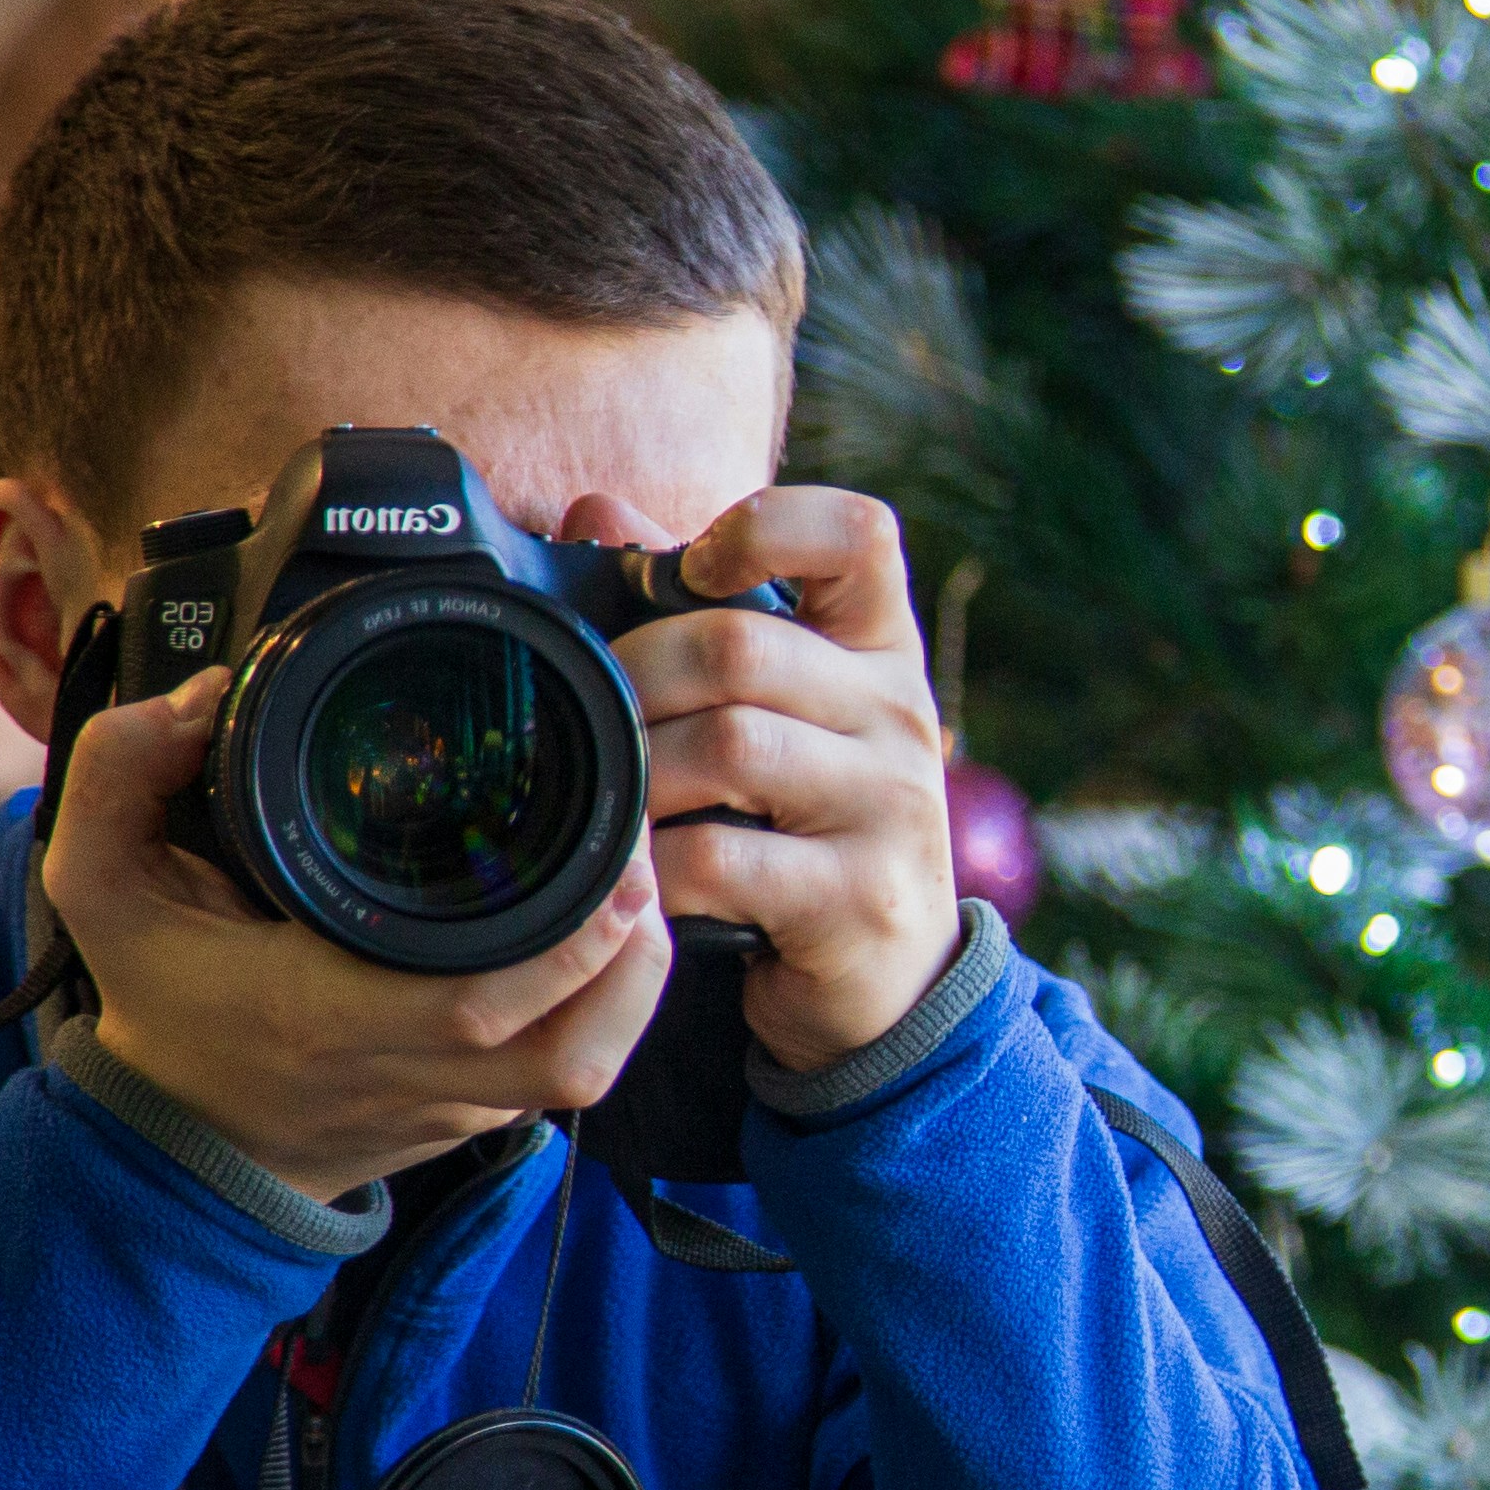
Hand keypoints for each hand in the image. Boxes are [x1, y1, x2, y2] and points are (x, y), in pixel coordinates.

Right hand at [40, 664, 672, 1198]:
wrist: (174, 1146)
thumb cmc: (160, 1005)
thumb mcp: (102, 889)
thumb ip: (119, 777)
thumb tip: (199, 700)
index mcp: (328, 1020)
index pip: (478, 1008)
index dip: (569, 949)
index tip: (619, 865)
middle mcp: (405, 1077)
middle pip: (572, 1054)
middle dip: (636, 961)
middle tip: (645, 858)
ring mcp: (451, 1110)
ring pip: (586, 1068)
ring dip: (634, 986)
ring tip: (639, 889)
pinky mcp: (474, 1121)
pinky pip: (568, 1072)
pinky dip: (605, 1008)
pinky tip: (611, 936)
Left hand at [582, 483, 959, 1074]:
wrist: (889, 980)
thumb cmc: (809, 822)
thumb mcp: (780, 708)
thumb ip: (699, 609)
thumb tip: (600, 509)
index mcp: (881, 648)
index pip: (858, 532)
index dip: (767, 525)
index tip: (698, 570)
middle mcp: (900, 714)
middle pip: (740, 645)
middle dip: (635, 676)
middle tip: (589, 719)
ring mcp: (890, 807)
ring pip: (728, 747)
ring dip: (638, 775)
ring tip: (609, 803)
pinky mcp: (858, 898)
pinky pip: (723, 859)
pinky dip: (656, 867)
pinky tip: (638, 878)